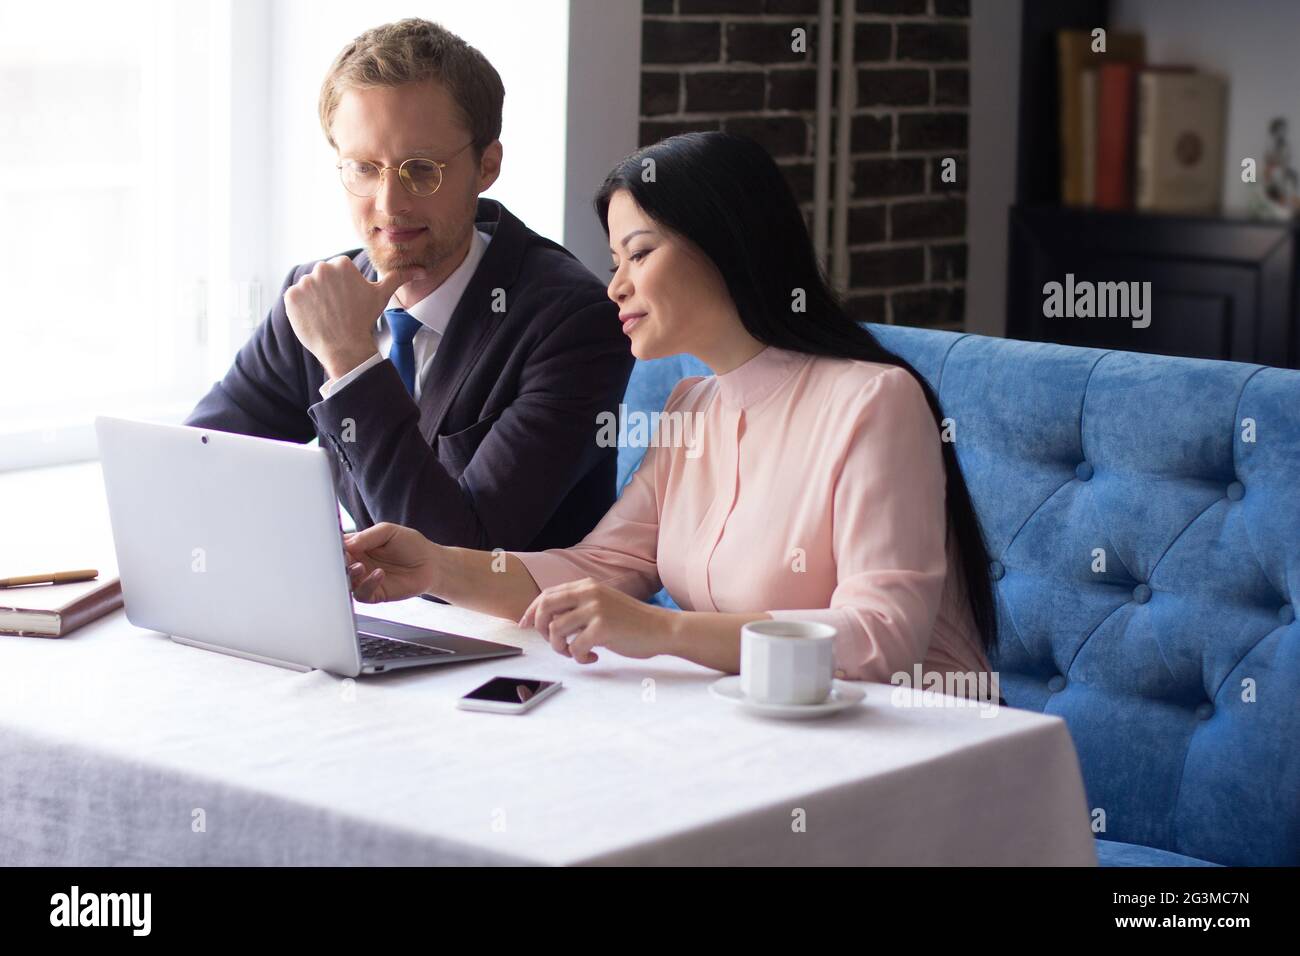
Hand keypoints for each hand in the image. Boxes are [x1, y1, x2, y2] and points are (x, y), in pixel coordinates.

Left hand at [283, 256, 424, 378]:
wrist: (345, 346)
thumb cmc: (364, 320)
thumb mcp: (382, 295)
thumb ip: (399, 278)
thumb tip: (422, 272)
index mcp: (341, 264)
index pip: (337, 272)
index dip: (342, 288)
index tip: (347, 302)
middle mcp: (321, 268)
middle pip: (321, 279)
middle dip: (327, 292)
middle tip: (338, 311)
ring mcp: (304, 283)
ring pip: (308, 289)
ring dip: (314, 300)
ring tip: (326, 316)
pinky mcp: (291, 297)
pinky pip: (294, 299)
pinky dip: (301, 309)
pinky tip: (314, 319)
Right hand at [343, 522, 437, 602]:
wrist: (432, 564)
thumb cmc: (412, 545)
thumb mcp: (389, 531)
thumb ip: (368, 536)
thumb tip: (348, 544)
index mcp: (359, 547)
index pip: (339, 547)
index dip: (336, 547)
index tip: (338, 545)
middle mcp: (359, 563)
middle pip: (339, 566)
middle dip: (339, 562)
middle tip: (345, 558)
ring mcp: (366, 579)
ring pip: (346, 582)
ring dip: (350, 575)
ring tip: (360, 566)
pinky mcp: (375, 593)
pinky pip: (362, 594)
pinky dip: (367, 585)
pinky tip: (379, 574)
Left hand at [518, 578, 675, 663]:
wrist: (661, 628)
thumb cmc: (631, 621)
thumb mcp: (602, 604)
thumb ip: (578, 606)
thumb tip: (547, 620)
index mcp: (586, 586)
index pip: (546, 595)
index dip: (531, 612)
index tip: (524, 626)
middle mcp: (589, 593)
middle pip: (545, 608)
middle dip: (540, 629)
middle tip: (554, 643)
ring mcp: (595, 609)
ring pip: (555, 630)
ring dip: (560, 648)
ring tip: (576, 652)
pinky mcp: (602, 628)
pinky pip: (574, 648)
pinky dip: (579, 657)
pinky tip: (593, 657)